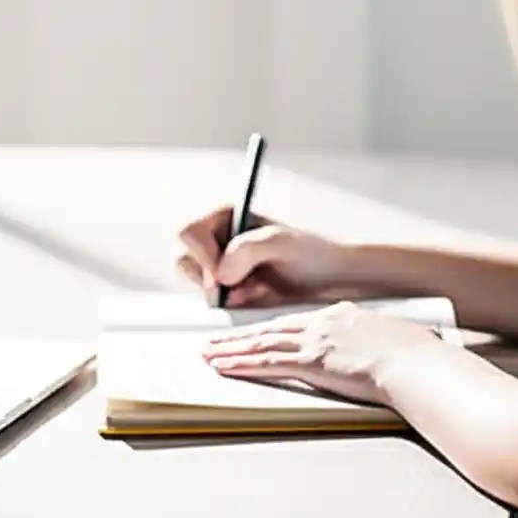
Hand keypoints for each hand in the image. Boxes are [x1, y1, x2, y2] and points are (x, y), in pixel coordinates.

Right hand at [177, 205, 348, 306]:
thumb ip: (248, 249)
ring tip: (254, 289)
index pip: (187, 233)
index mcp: (225, 215)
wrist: (333, 276)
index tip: (224, 273)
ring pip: (195, 281)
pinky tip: (256, 295)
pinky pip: (212, 299)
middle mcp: (217, 236)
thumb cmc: (314, 252)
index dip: (202, 255)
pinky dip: (231, 302)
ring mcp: (220, 262)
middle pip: (184, 259)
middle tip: (240, 286)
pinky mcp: (227, 285)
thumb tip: (220, 273)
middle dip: (209, 279)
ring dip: (222, 292)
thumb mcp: (283, 243)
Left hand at [200, 301, 442, 405]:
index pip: (295, 321)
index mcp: (340, 316)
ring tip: (209, 355)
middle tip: (216, 341)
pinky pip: (267, 362)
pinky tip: (225, 367)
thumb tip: (377, 350)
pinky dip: (242, 364)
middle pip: (271, 329)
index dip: (270, 328)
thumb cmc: (414, 354)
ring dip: (232, 350)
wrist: (415, 361)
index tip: (254, 332)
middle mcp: (322, 324)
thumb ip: (374, 340)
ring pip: (262, 343)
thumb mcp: (391, 337)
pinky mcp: (311, 362)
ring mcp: (315, 341)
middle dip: (240, 337)